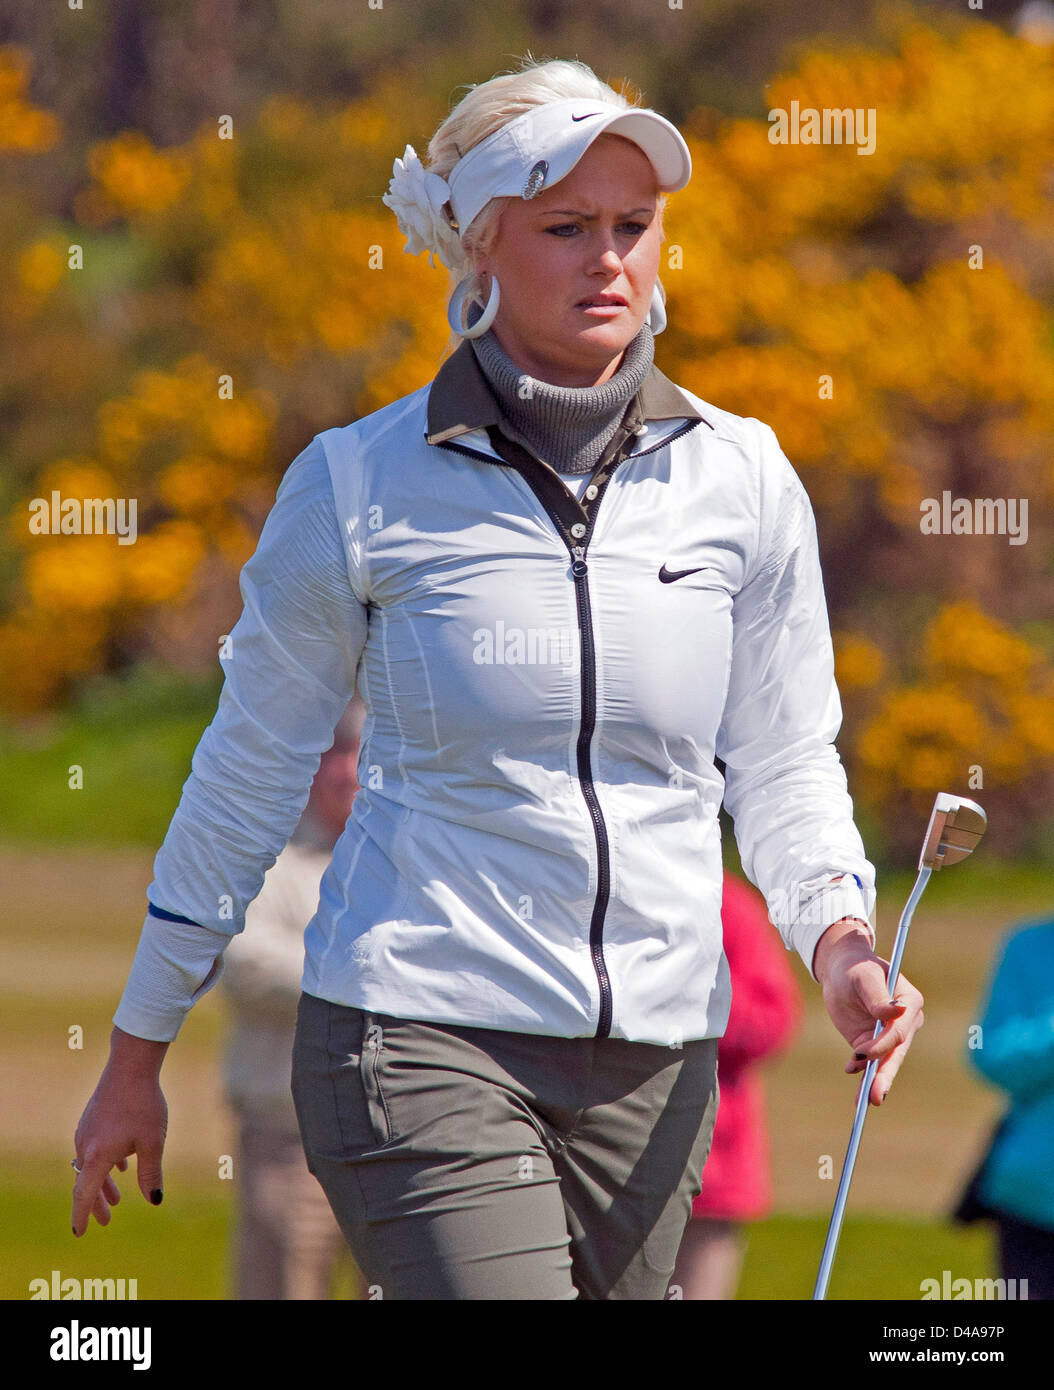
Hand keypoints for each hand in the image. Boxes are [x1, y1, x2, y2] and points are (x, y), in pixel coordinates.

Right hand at [71, 1027, 168, 1236]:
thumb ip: (152, 1174)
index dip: (82, 1216)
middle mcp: (86, 1144)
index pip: (84, 1195)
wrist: (131, 1066)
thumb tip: (154, 1200)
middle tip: (106, 1221)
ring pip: (91, 1164)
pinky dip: (105, 1162)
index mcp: (97, 1155)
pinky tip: (122, 1164)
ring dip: (102, 1182)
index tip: (80, 1233)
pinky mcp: (92, 1118)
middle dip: (96, 1203)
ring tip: (116, 1197)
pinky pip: (95, 1148)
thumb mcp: (153, 1142)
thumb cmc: (144, 1104)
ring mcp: (87, 1129)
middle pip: (86, 1182)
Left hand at [812, 919, 924, 1106]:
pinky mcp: (872, 1042)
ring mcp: (889, 1035)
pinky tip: (851, 1071)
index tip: (860, 1052)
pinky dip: (861, 1070)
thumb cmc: (855, 966)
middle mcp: (904, 1022)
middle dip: (884, 1074)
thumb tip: (896, 1011)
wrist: (840, 969)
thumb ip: (878, 997)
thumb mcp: (863, 977)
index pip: (899, 1030)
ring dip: (874, 1081)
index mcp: (910, 1003)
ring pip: (884, 1061)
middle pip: (896, 1052)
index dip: (882, 1044)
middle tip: (875, 1096)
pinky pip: (870, 1061)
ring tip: (863, 1101)